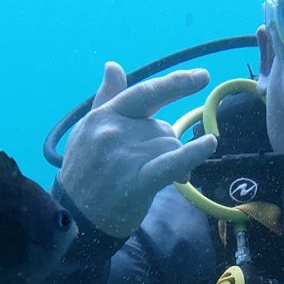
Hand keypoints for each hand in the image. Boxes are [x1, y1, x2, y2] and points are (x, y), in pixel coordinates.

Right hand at [55, 62, 222, 238]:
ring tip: (167, 178)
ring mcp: (124, 157)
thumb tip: (113, 65)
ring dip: (176, 161)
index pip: (145, 93)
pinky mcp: (136, 181)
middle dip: (167, 145)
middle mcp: (113, 132)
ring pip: (170, 145)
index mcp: (103, 116)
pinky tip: (209, 144)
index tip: (202, 77)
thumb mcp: (88, 130)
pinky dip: (192, 154)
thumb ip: (106, 98)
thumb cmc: (84, 172)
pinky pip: (171, 162)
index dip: (176, 84)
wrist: (75, 218)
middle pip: (162, 127)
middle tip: (160, 164)